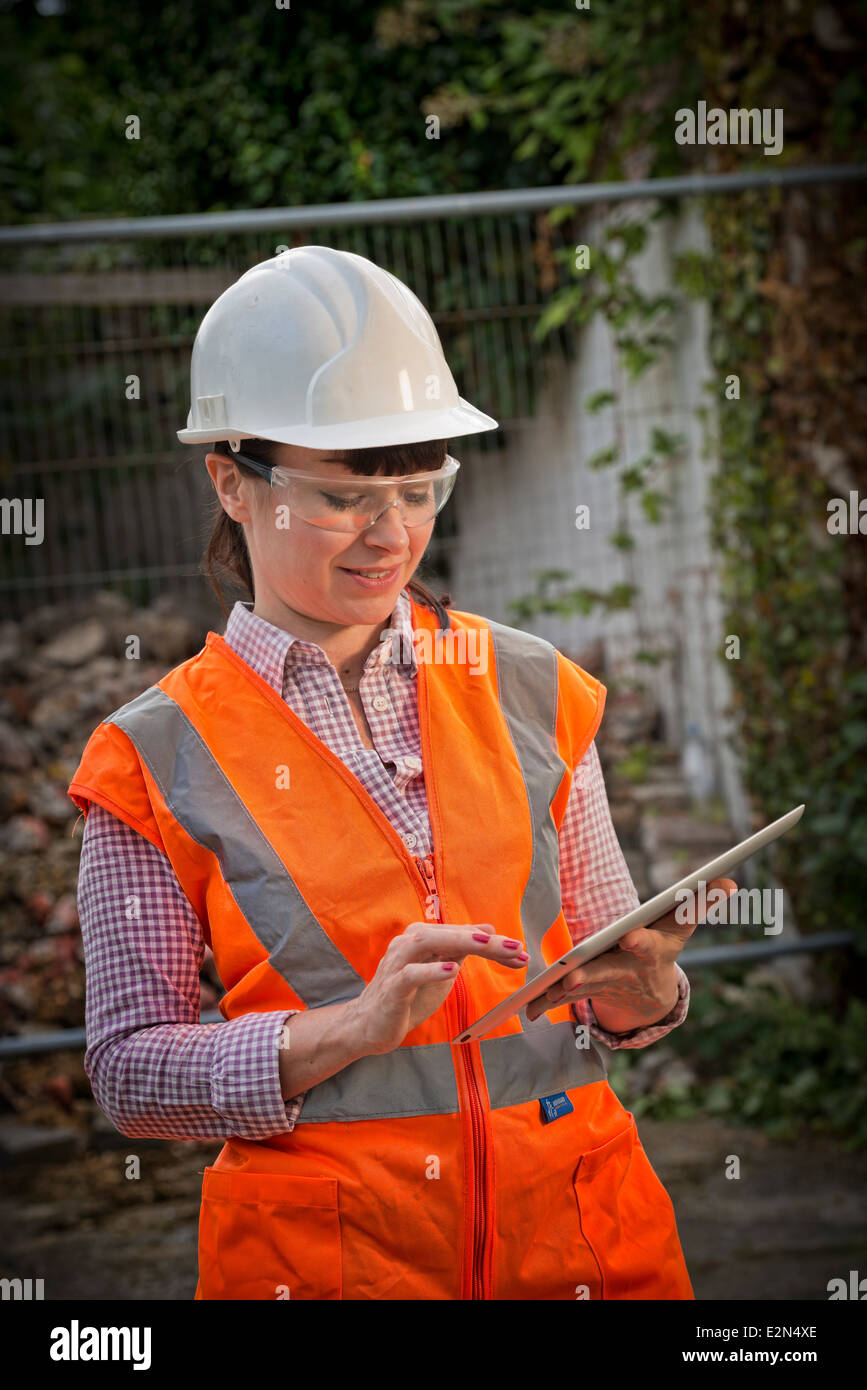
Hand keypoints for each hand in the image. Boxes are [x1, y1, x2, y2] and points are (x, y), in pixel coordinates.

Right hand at [348, 923, 529, 1056]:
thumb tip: (488, 929)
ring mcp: (398, 962)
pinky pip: (410, 973)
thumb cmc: (408, 997)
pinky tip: (451, 969)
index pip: (462, 934)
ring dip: (460, 942)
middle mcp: (409, 942)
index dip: (493, 942)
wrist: (371, 1025)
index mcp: (422, 937)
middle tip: (515, 947)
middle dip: (484, 939)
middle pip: (449, 933)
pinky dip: (431, 970)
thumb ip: (462, 950)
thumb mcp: (442, 972)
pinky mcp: (391, 986)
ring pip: (428, 942)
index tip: (521, 953)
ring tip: (486, 944)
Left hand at [524, 877, 737, 1026]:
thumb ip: (700, 901)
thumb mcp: (682, 924)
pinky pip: (567, 997)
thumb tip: (729, 881)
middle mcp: (629, 972)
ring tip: (544, 994)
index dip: (640, 942)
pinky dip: (548, 1001)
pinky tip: (528, 1007)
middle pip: (609, 972)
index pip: (649, 945)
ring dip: (565, 991)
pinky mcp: (589, 992)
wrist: (651, 994)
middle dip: (592, 975)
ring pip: (583, 987)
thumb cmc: (665, 942)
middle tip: (574, 975)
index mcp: (653, 952)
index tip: (630, 937)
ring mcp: (608, 985)